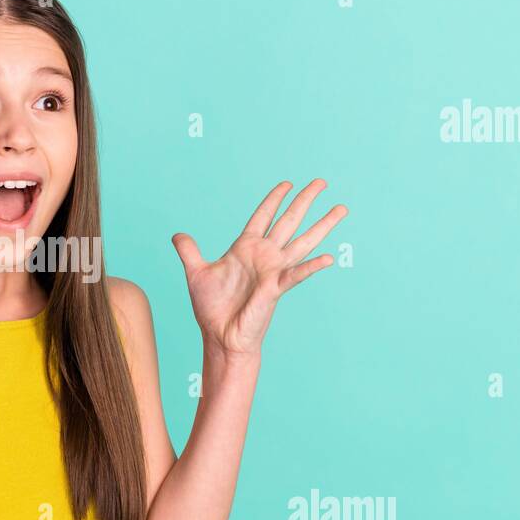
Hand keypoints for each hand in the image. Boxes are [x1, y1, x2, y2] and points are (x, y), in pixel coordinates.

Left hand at [172, 179, 346, 358]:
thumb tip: (178, 235)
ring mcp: (273, 271)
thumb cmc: (212, 308)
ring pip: (302, 242)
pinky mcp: (275, 289)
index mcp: (245, 248)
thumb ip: (189, 252)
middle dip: (304, 201)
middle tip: (321, 182)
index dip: (274, 199)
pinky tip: (328, 259)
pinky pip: (296, 275)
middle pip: (289, 221)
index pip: (263, 216)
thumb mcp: (196, 273)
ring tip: (341, 208)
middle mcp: (264, 256)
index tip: (287, 183)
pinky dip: (311, 267)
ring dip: (322, 226)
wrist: (220, 336)